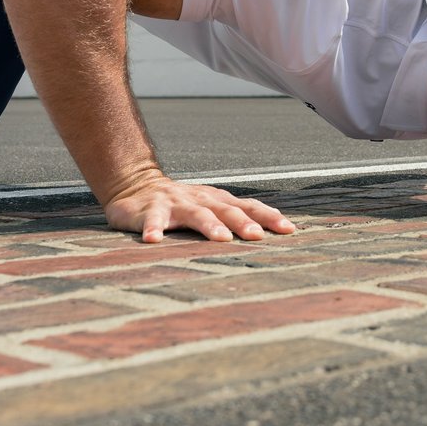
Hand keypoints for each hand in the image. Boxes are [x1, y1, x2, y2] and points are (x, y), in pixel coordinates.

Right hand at [102, 175, 296, 242]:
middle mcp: (201, 199)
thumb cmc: (183, 201)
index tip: (288, 229)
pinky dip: (153, 229)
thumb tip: (276, 222)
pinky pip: (152, 220)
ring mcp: (176, 203)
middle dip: (244, 223)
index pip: (249, 206)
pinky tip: (153, 240)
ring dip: (209, 226)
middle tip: (258, 236)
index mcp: (218, 200)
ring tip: (221, 239)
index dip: (268, 217)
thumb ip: (238, 213)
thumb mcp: (212, 205)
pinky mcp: (150, 210)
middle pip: (226, 211)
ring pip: (196, 214)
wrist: (138, 185)